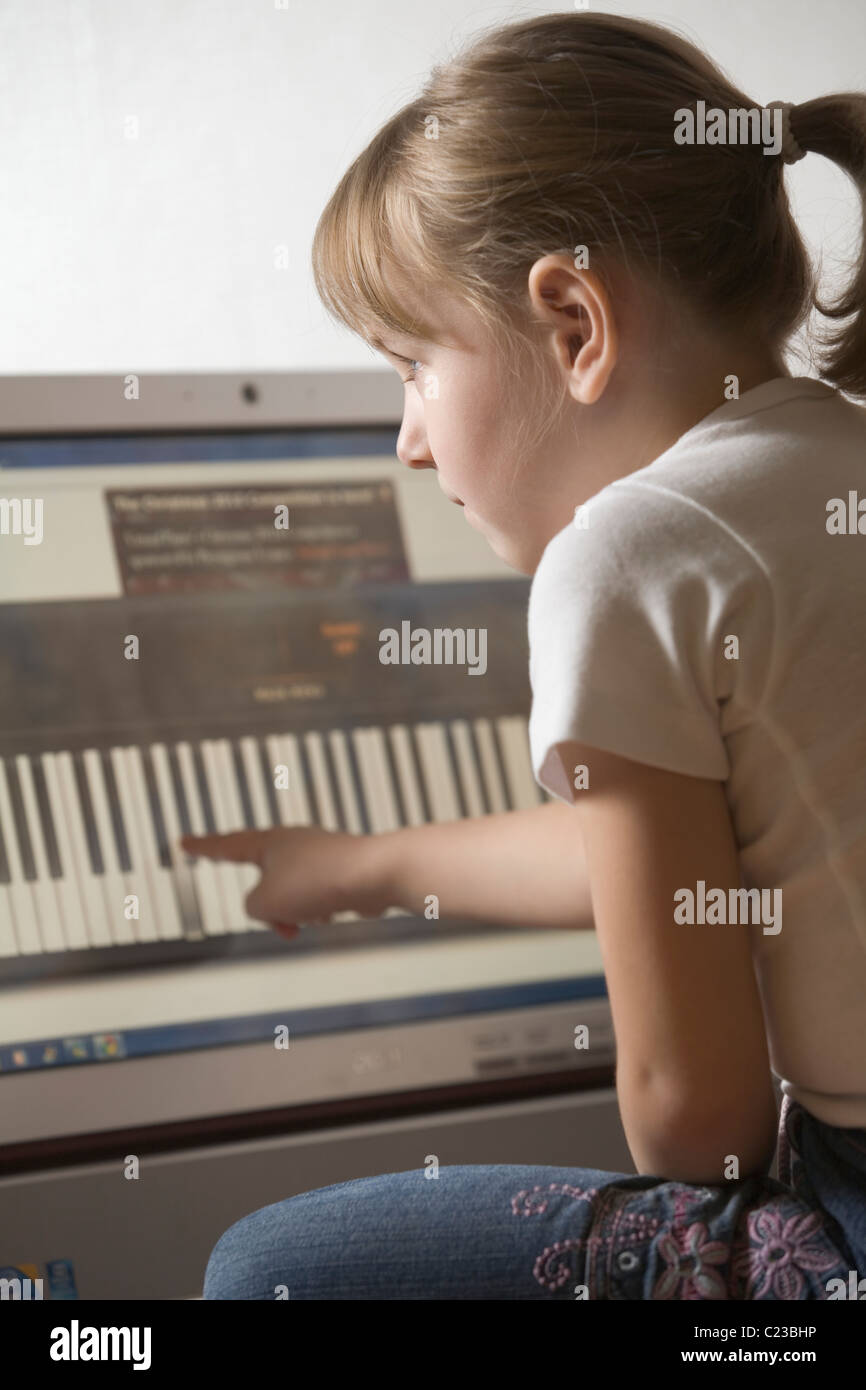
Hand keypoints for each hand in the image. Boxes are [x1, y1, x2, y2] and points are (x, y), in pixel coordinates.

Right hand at [179, 826, 383, 939]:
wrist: (375, 875)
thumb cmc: (320, 880)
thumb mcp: (264, 902)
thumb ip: (253, 907)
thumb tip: (271, 908)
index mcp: (267, 843)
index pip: (224, 846)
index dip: (202, 848)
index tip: (184, 841)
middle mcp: (292, 844)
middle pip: (265, 885)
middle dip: (272, 911)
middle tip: (285, 923)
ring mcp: (318, 856)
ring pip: (293, 898)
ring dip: (298, 914)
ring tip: (315, 913)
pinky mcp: (341, 872)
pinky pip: (318, 901)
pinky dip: (321, 912)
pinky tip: (337, 909)